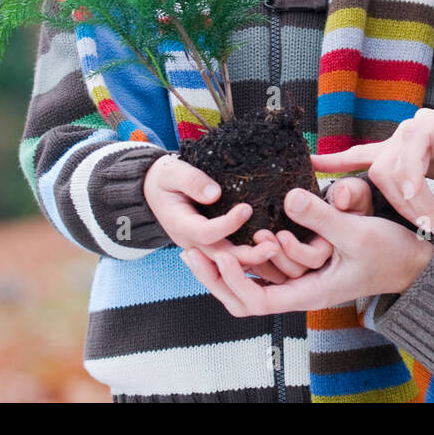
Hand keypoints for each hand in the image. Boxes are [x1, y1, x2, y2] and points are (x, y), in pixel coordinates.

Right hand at [143, 153, 283, 281]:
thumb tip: (215, 193)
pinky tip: (272, 249)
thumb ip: (191, 180)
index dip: (228, 224)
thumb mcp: (172, 172)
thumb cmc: (166, 179)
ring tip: (278, 249)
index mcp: (180, 225)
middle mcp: (192, 242)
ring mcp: (202, 247)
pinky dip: (251, 257)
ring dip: (253, 259)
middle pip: (222, 256)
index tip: (247, 208)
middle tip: (275, 246)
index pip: (206, 233)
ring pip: (229, 262)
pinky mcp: (212, 245)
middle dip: (249, 254)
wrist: (155, 192)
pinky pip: (231, 258)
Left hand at [179, 186, 433, 316]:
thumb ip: (322, 216)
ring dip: (227, 264)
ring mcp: (303, 277)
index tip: (219, 251)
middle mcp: (302, 288)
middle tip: (189, 249)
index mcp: (310, 292)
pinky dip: (249, 253)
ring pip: (254, 280)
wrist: (416, 259)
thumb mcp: (357, 232)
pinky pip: (270, 265)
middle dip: (215, 276)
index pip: (257, 301)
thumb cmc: (391, 252)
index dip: (231, 281)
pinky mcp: (308, 261)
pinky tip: (235, 234)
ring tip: (200, 241)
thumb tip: (287, 197)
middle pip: (245, 296)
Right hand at [309, 105, 433, 240]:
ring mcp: (403, 139)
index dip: (411, 171)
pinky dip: (338, 161)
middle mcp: (417, 125)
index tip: (418, 205)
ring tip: (425, 230)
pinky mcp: (395, 155)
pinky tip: (314, 165)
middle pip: (392, 162)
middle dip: (409, 203)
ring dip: (396, 205)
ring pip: (379, 172)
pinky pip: (361, 156)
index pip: (415, 138)